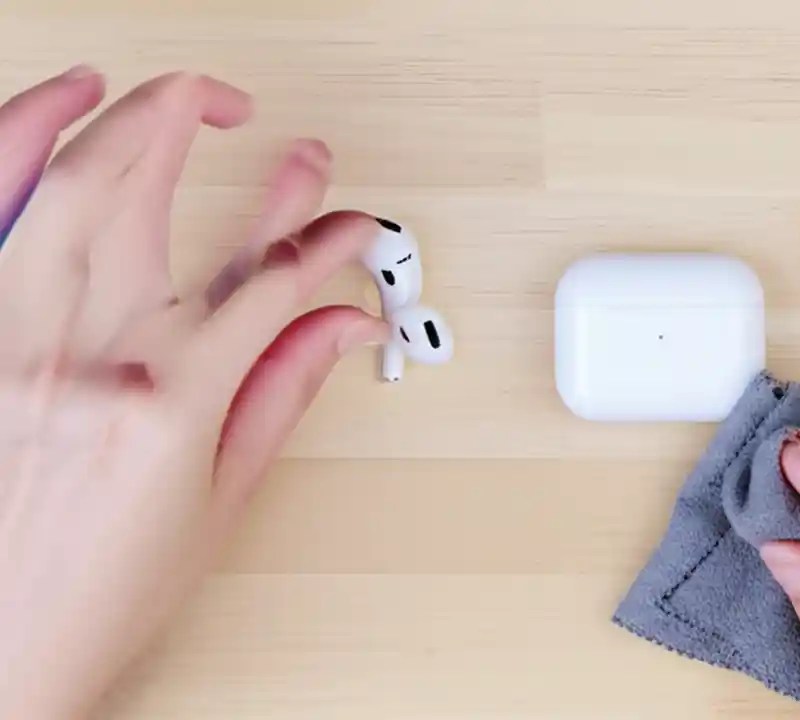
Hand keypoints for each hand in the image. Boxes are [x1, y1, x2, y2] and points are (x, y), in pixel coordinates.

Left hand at [0, 68, 385, 717]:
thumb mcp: (215, 499)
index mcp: (162, 399)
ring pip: (52, 186)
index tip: (348, 222)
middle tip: (239, 109)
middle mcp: (79, 355)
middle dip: (197, 121)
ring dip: (102, 115)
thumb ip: (279, 390)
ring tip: (140, 88)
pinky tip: (39, 126)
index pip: (268, 279)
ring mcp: (8, 340)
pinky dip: (10, 156)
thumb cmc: (94, 594)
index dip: (324, 237)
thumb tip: (340, 325)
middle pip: (142, 192)